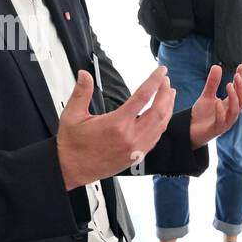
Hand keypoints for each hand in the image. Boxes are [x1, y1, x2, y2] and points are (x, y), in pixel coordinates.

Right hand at [57, 67, 174, 189]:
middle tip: (166, 80)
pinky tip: (163, 114)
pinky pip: (156, 137)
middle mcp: (130, 137)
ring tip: (169, 93)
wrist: (72, 169)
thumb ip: (81, 92)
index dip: (154, 81)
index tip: (161, 71)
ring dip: (168, 107)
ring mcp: (136, 148)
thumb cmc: (72, 144)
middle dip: (165, 93)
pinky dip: (162, 122)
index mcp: (116, 124)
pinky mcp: (137, 155)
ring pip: (161, 125)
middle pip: (158, 111)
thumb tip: (84, 74)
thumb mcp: (72, 115)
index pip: (142, 97)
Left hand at [189, 63, 241, 148]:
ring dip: (234, 98)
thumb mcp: (206, 96)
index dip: (241, 79)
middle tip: (236, 76)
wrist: (190, 131)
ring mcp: (225, 122)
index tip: (241, 66)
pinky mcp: (216, 130)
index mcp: (230, 105)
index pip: (239, 91)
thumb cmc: (202, 115)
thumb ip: (212, 83)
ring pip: (235, 111)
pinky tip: (217, 102)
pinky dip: (220, 112)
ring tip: (229, 85)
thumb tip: (217, 66)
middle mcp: (230, 113)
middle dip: (241, 88)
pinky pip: (221, 121)